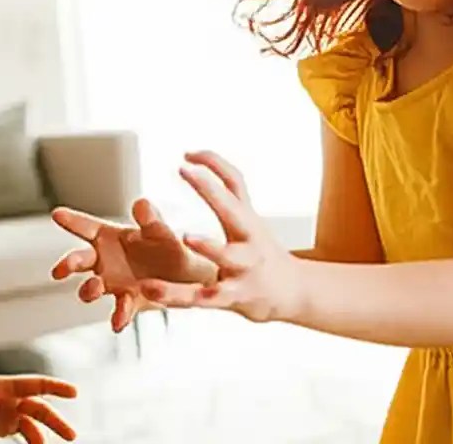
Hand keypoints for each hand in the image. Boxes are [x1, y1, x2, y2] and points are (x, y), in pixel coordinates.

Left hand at [0, 373, 76, 443]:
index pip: (36, 384)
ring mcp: (10, 413)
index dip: (55, 387)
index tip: (74, 392)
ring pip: (34, 424)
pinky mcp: (5, 426)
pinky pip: (24, 434)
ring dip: (44, 436)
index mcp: (7, 386)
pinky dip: (33, 442)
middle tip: (72, 436)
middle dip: (56, 421)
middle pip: (40, 408)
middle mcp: (12, 398)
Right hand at [51, 198, 215, 332]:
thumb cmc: (171, 248)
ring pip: (93, 287)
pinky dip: (118, 316)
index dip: (73, 220)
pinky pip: (120, 310)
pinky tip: (118, 322)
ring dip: (89, 288)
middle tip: (63, 268)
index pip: (88, 228)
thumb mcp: (164, 233)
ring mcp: (114, 283)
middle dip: (70, 262)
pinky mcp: (129, 302)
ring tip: (93, 289)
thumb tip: (142, 204)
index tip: (57, 214)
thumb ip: (154, 221)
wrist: (188, 278)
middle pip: (81, 259)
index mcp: (113, 237)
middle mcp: (107, 260)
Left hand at [137, 151, 302, 323]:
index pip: (234, 183)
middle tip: (187, 172)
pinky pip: (208, 297)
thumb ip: (227, 191)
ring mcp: (244, 269)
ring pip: (225, 256)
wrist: (293, 292)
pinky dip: (185, 295)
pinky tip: (159, 292)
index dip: (213, 164)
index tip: (187, 155)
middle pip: (233, 210)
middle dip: (211, 190)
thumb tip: (195, 155)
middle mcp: (248, 240)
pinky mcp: (235, 296)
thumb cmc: (263, 251)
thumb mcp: (249, 218)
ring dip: (209, 245)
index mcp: (247, 219)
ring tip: (187, 236)